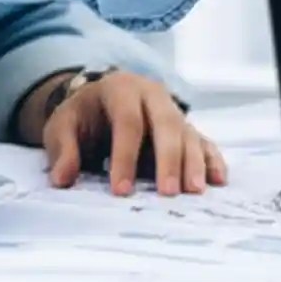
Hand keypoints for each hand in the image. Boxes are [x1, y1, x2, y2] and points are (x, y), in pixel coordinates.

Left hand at [36, 70, 227, 195]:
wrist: (99, 100)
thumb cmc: (82, 115)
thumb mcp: (62, 127)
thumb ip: (63, 151)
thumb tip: (62, 179)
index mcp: (122, 89)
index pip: (128, 122)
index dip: (125, 156)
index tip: (120, 190)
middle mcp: (154, 95)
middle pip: (167, 124)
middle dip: (169, 159)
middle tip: (168, 193)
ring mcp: (173, 110)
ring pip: (188, 134)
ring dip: (194, 162)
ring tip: (195, 191)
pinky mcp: (184, 127)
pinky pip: (202, 141)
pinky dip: (212, 160)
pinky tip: (218, 179)